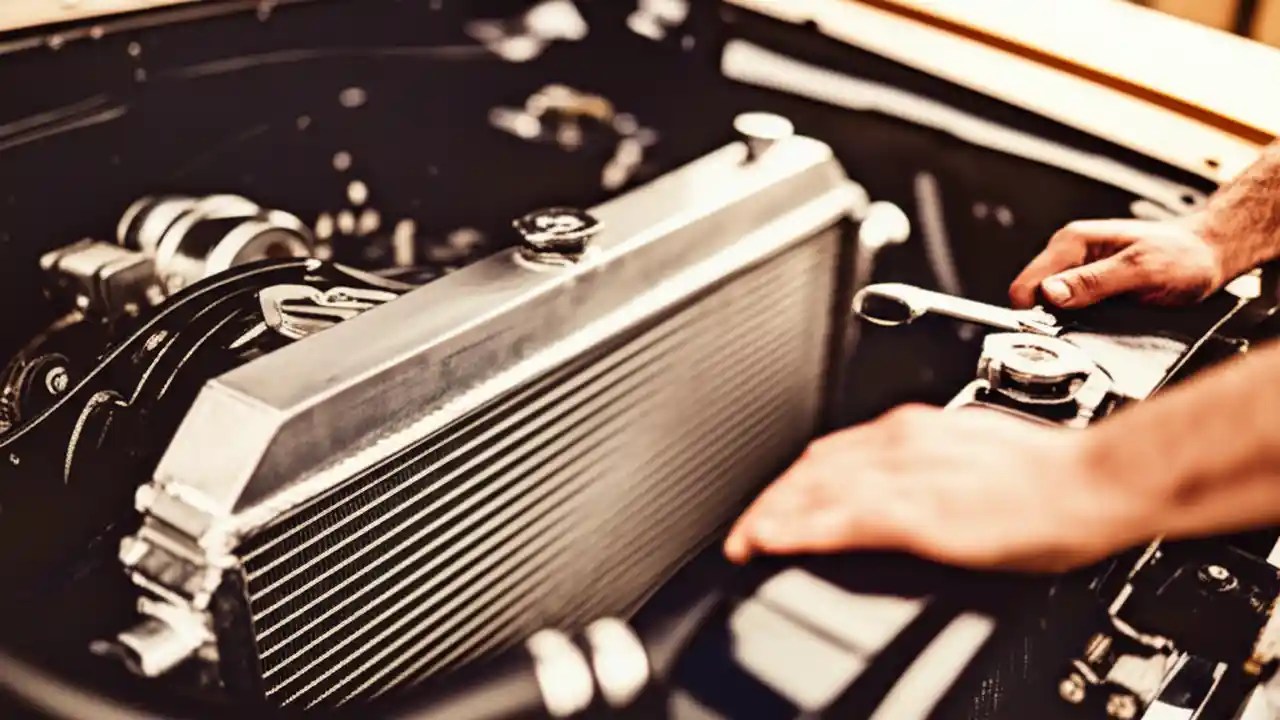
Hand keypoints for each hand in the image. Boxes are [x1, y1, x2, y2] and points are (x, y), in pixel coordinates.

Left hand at [723, 405, 1148, 572]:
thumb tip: (895, 482)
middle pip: (810, 471)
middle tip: (742, 531)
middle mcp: (898, 444)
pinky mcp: (918, 513)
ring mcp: (905, 478)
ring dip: (771, 517)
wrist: (1091, 481)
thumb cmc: (1048, 474)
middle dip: (771, 502)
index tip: (772, 502)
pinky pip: (840, 521)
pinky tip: (774, 542)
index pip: (829, 453)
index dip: (791, 481)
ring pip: (814, 493)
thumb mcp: (969, 452)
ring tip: (743, 542)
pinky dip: (799, 530)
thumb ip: (924, 464)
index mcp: (911, 429)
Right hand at [1008, 216, 1226, 309]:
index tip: (1058, 332)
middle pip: (1035, 298)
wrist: (1209, 254)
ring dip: (1069, 321)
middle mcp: (1069, 254)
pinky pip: (1070, 308)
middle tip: (1089, 328)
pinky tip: (1106, 321)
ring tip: (1103, 323)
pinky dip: (1082, 321)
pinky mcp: (1089, 284)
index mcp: (1072, 242)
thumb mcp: (1141, 270)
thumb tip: (1050, 294)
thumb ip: (1094, 282)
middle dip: (1052, 320)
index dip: (1035, 314)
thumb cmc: (1183, 255)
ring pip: (1051, 306)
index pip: (1026, 286)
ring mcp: (1078, 269)